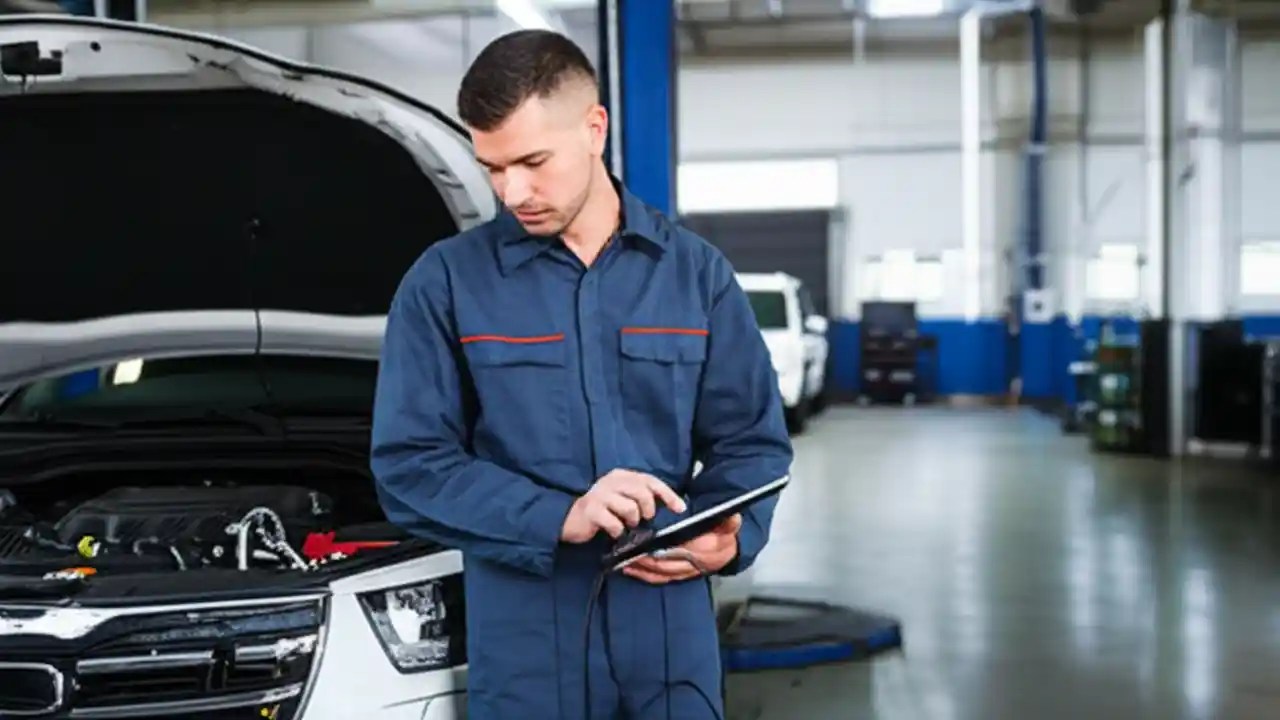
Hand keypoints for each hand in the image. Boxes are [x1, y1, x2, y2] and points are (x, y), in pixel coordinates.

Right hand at [560, 469, 686, 543]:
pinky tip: (613, 531)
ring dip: (632, 521)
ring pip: (630, 508)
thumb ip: (642, 497)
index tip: (680, 508)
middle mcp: (610, 481)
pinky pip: (615, 523)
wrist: (571, 520)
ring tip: (626, 524)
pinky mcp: (591, 511)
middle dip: (648, 509)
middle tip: (644, 519)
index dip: (668, 494)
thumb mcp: (623, 499)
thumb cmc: (602, 510)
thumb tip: (670, 504)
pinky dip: (618, 531)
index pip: (650, 480)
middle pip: (642, 492)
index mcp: (621, 475)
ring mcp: (600, 495)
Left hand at [622, 514, 741, 584]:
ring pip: (658, 574)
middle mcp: (690, 565)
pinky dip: (644, 575)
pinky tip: (631, 569)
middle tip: (627, 553)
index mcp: (700, 552)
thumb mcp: (729, 527)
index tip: (646, 546)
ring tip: (624, 562)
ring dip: (641, 569)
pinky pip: (659, 578)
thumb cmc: (724, 537)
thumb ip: (729, 522)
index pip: (678, 554)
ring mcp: (683, 572)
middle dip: (645, 561)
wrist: (728, 552)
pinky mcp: (677, 575)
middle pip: (663, 565)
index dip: (662, 553)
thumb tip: (733, 515)